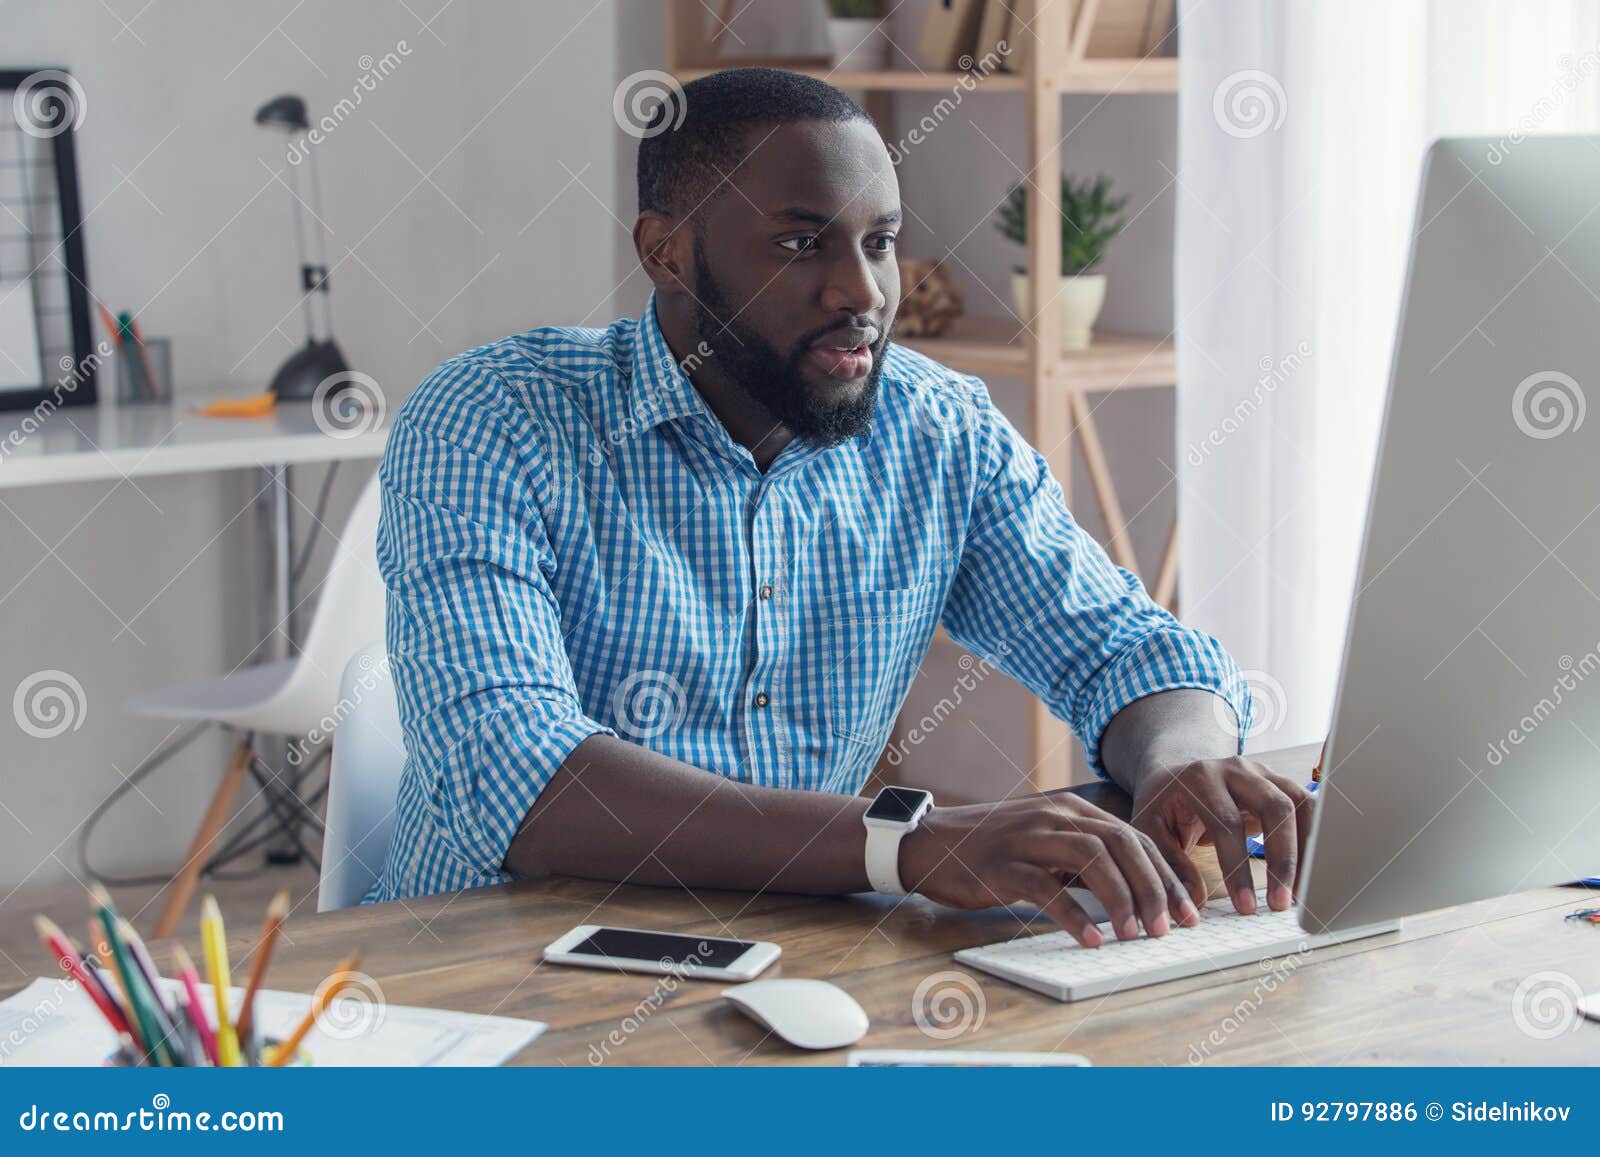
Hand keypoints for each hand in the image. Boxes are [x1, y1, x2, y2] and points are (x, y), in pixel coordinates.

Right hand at [898, 794, 1200, 947]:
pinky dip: (1076, 917)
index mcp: (1072, 810)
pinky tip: (1092, 941)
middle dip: (1155, 887)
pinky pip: (1048, 889)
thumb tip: (1135, 897)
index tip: (1188, 910)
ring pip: (1093, 859)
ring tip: (1137, 935)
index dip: (1167, 874)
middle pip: (1122, 844)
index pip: (1135, 836)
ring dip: (1123, 899)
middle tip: (1171, 927)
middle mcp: (1056, 817)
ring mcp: (1029, 838)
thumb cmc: (992, 850)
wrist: (930, 843)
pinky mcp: (1004, 865)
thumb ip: (1084, 862)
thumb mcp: (1046, 844)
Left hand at [1128, 757, 1312, 914]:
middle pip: (1275, 806)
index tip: (1245, 906)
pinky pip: (1309, 810)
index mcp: (1200, 778)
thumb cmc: (1162, 805)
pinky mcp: (1281, 784)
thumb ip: (1169, 865)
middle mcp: (1237, 769)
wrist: (1175, 776)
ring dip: (1308, 852)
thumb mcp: (1149, 830)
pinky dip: (1316, 841)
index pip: (1226, 822)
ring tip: (1303, 896)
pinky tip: (1311, 875)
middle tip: (1282, 904)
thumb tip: (1192, 906)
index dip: (1238, 868)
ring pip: (1301, 805)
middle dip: (1283, 859)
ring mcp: (1264, 773)